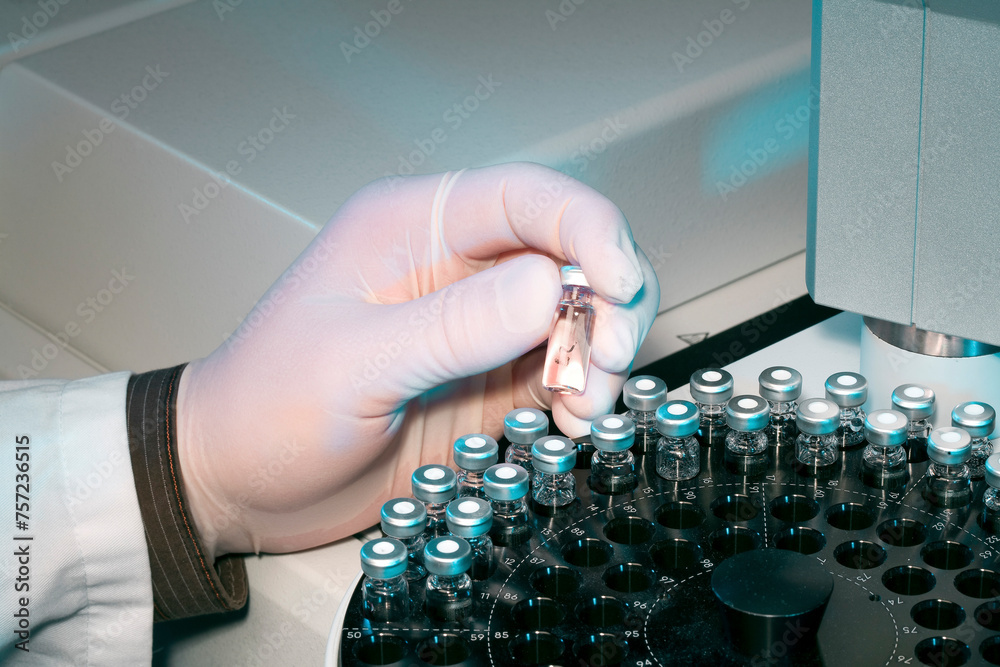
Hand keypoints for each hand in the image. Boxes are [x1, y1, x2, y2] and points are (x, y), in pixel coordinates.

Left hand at [176, 162, 658, 556]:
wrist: (241, 482)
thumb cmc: (266, 407)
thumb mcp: (353, 363)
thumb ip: (450, 325)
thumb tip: (548, 287)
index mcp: (413, 227)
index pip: (527, 197)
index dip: (589, 228)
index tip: (619, 282)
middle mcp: (456, 268)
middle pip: (571, 253)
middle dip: (610, 301)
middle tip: (609, 358)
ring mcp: (477, 327)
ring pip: (579, 316)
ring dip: (602, 356)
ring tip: (584, 404)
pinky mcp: (489, 381)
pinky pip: (562, 374)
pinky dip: (585, 395)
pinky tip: (572, 421)